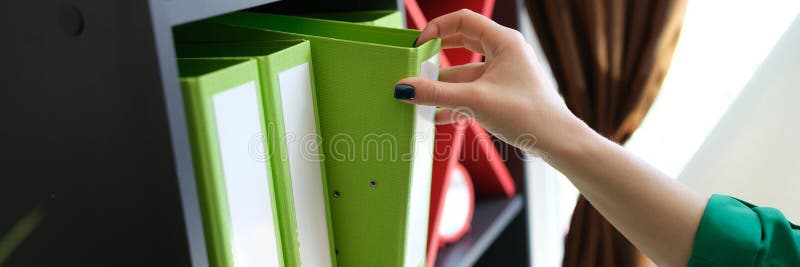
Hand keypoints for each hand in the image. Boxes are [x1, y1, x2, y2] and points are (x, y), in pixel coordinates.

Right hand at [395, 9, 587, 155]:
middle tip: (416, 66)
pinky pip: (472, 92)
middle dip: (437, 57)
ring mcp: (504, 74)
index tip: (418, 47)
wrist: (558, 142)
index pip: (463, 20)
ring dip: (444, 86)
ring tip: (421, 98)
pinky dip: (455, 101)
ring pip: (465, 73)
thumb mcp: (476, 101)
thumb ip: (437, 93)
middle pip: (461, 44)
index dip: (437, 29)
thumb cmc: (529, 114)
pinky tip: (438, 116)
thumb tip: (404, 88)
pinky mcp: (502, 94)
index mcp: (504, 42)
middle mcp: (504, 53)